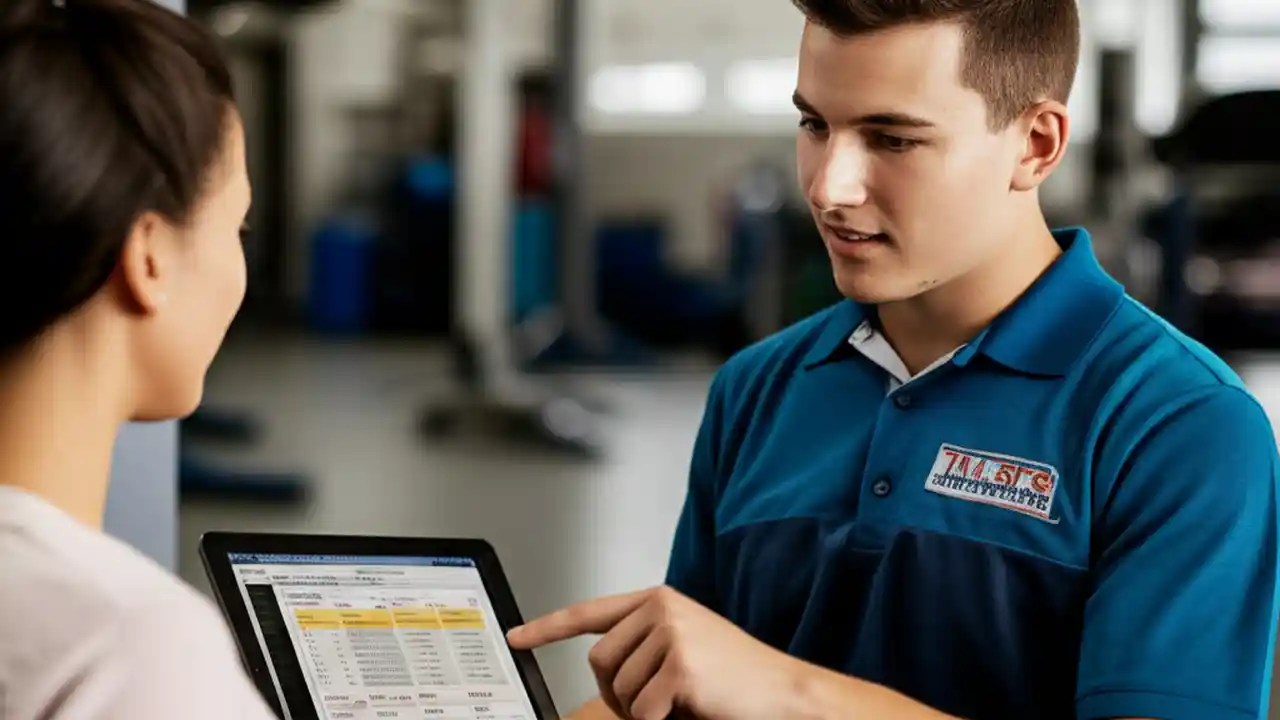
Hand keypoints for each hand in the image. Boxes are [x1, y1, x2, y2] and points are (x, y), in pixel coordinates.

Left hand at [507, 586, 800, 719]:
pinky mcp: (680, 665)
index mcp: (659, 601)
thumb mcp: (684, 649)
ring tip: (682, 703)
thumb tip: (604, 674)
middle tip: (654, 706)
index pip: (590, 612)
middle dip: (616, 694)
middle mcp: (662, 609)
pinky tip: (692, 709)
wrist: (784, 693)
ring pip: (620, 689)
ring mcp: (671, 634)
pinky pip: (643, 712)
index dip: (547, 628)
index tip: (516, 638)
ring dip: (644, 711)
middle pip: (599, 661)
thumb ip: (644, 648)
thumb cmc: (734, 679)